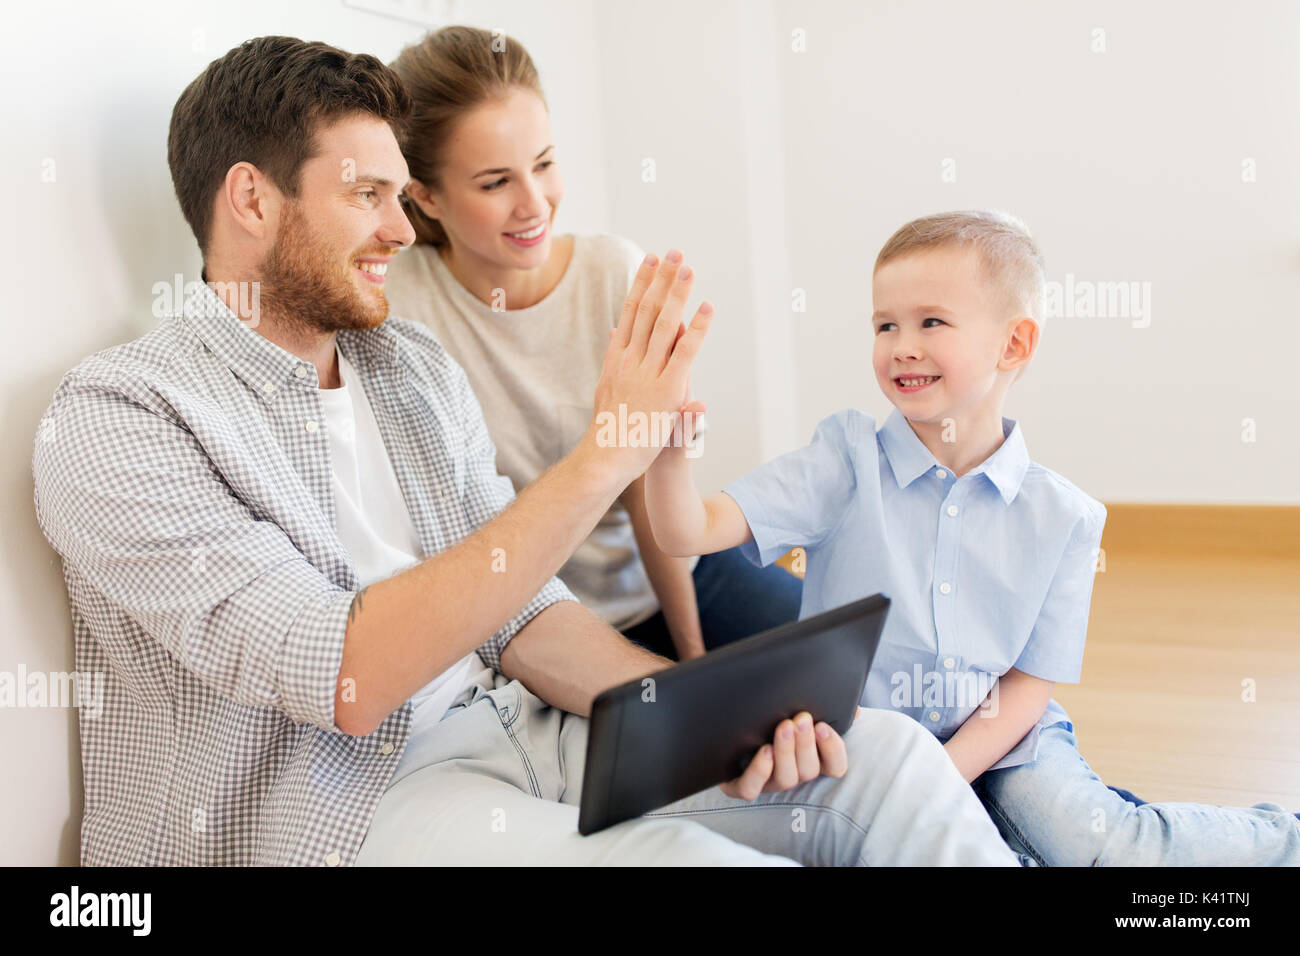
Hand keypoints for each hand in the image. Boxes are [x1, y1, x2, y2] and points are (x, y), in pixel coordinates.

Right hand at [587, 250, 713, 480]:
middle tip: (673, 252)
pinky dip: (698, 327)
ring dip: (678, 293)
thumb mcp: (608, 388)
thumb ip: (615, 357)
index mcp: (616, 359)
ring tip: (689, 268)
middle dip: (661, 279)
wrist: (607, 459)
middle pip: (647, 310)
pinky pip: (686, 351)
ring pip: (665, 323)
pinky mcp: (668, 389)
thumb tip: (615, 330)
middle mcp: (630, 360)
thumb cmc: (611, 429)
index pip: (629, 312)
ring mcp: (648, 373)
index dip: (641, 284)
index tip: (650, 261)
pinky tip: (708, 307)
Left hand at [719, 708, 860, 800]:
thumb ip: (828, 707)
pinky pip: (751, 789)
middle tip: (802, 718)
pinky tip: (764, 751)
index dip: (833, 750)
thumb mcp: (797, 708)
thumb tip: (852, 708)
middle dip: (806, 743)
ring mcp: (767, 782)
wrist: (724, 723)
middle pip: (810, 770)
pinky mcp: (740, 785)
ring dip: (787, 752)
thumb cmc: (769, 716)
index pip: (835, 766)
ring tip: (784, 727)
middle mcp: (792, 773)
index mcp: (810, 759)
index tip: (824, 726)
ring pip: (786, 779)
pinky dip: (760, 771)